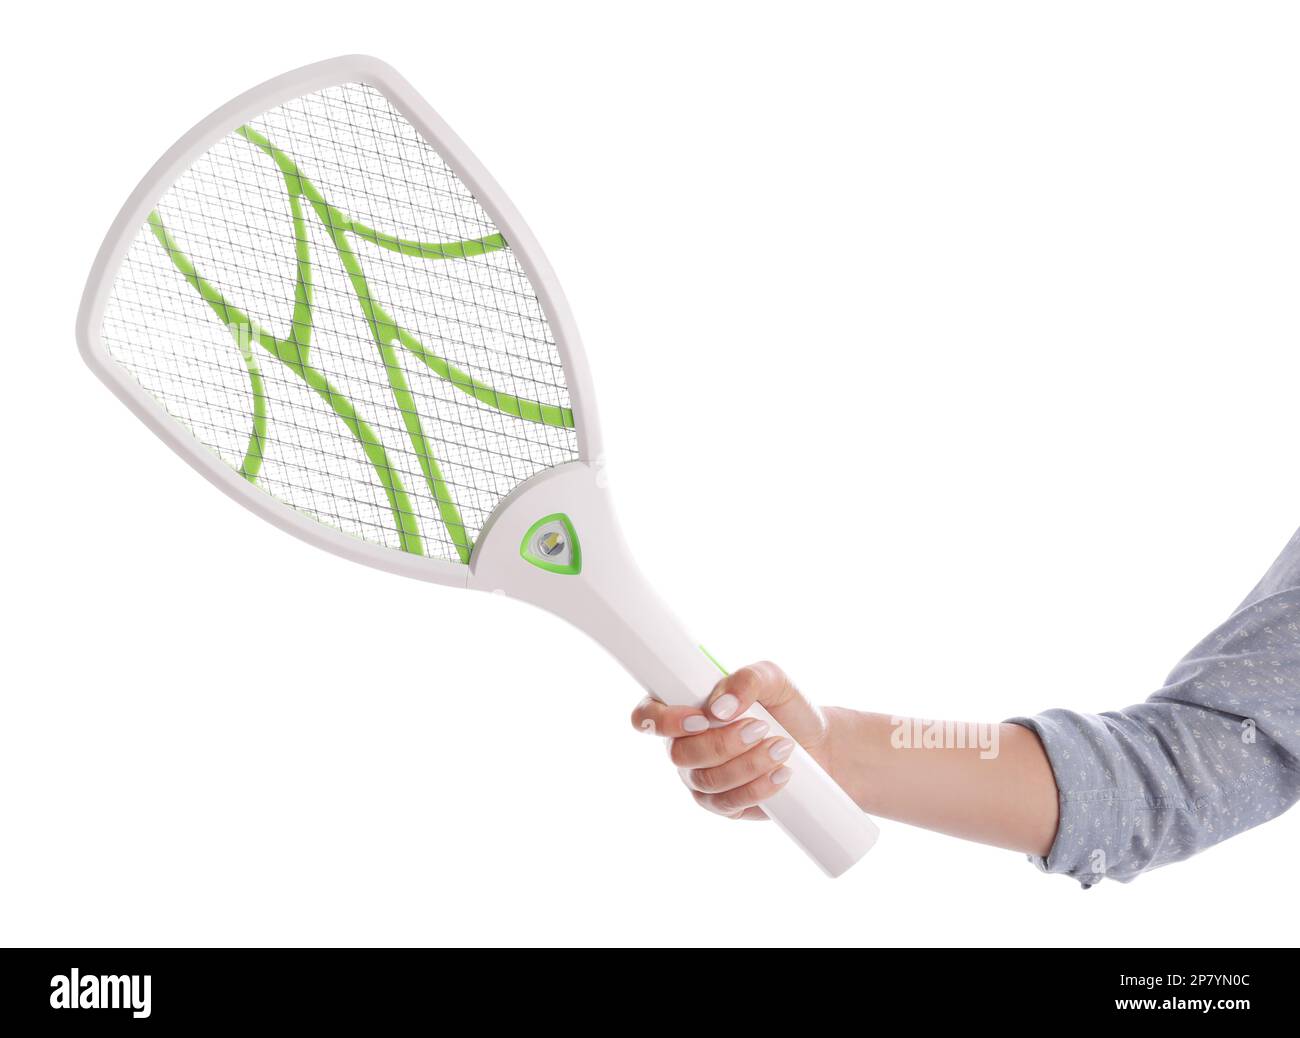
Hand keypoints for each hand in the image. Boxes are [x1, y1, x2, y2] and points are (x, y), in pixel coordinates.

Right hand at [630, 661, 838, 819]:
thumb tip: (719, 706)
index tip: (702, 718)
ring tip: (781, 746)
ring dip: (747, 763)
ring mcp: (699, 778)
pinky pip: (728, 803)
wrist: (816, 743)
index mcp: (683, 707)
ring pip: (706, 779)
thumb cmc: (785, 706)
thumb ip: (745, 680)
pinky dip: (758, 787)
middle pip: (679, 753)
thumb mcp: (773, 679)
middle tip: (760, 727)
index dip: (663, 720)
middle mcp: (683, 744)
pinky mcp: (722, 805)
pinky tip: (782, 772)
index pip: (646, 716)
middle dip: (723, 742)